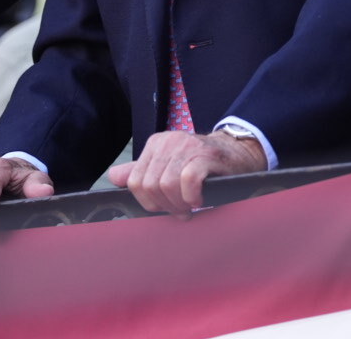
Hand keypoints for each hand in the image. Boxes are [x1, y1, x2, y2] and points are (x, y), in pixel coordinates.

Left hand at [107, 129, 266, 216]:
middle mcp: (168, 141)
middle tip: (181, 210)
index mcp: (156, 144)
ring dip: (179, 204)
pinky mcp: (206, 155)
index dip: (149, 202)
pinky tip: (199, 199)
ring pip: (166, 185)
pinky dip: (192, 197)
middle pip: (150, 186)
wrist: (237, 154)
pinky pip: (187, 181)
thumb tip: (114, 177)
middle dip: (165, 205)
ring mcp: (187, 146)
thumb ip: (141, 171)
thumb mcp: (169, 166)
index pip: (135, 181)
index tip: (166, 207)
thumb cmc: (202, 165)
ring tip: (191, 205)